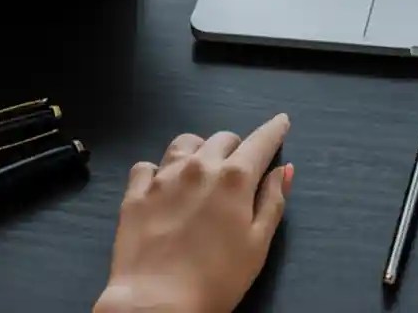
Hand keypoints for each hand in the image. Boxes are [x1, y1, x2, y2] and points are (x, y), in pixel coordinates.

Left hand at [94, 114, 293, 312]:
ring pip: (185, 143)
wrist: (155, 304)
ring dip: (199, 150)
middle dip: (237, 148)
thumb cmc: (217, 279)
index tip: (281, 122)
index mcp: (234, 178)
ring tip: (201, 169)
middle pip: (223, 139)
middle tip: (239, 170)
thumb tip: (283, 170)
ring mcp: (162, 178)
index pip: (261, 141)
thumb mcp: (258, 244)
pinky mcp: (134, 194)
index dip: (275, 130)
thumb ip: (272, 201)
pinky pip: (147, 166)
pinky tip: (163, 186)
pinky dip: (159, 170)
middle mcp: (198, 167)